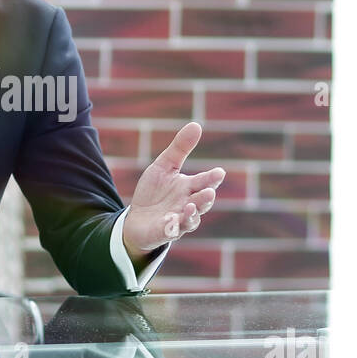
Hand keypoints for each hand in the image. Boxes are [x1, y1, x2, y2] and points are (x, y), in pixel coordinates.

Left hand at [122, 122, 224, 254]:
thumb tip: (196, 124)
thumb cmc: (154, 192)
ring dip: (192, 214)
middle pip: (201, 202)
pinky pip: (171, 231)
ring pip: (190, 220)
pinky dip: (172, 227)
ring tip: (190, 206)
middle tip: (209, 192)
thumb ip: (180, 148)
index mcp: (189, 188)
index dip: (211, 178)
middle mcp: (187, 205)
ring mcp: (177, 220)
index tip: (219, 172)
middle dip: (205, 198)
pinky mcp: (164, 232)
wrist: (137, 218)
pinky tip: (171, 221)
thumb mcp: (164, 166)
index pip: (204, 182)